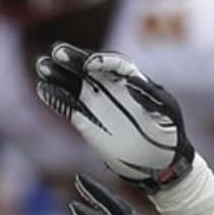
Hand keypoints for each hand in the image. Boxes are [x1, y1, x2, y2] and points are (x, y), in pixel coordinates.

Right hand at [35, 42, 194, 191]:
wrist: (162, 161)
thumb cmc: (170, 132)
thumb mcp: (167, 112)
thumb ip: (151, 96)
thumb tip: (133, 81)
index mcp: (132, 81)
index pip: (114, 64)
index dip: (101, 61)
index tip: (90, 64)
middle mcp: (112, 88)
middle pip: (88, 69)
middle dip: (73, 60)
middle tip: (56, 53)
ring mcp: (98, 104)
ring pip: (74, 85)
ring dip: (59, 76)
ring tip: (43, 67)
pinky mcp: (88, 123)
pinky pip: (70, 108)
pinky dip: (58, 100)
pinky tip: (45, 90)